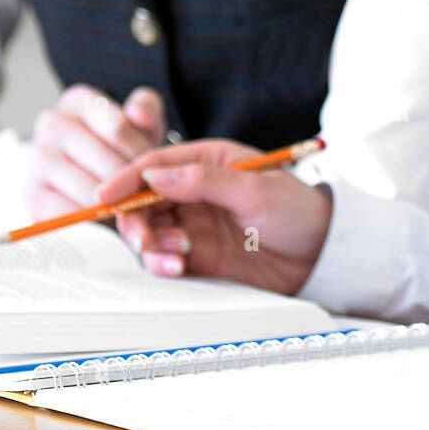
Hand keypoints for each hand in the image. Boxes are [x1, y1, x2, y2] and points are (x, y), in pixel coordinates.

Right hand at [24, 84, 165, 219]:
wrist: (88, 176)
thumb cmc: (116, 146)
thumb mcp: (139, 122)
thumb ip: (147, 110)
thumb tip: (138, 113)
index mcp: (79, 101)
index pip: (119, 128)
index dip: (142, 153)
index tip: (151, 168)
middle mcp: (52, 124)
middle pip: (107, 163)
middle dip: (132, 183)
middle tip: (146, 194)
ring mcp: (37, 158)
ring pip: (91, 191)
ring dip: (115, 204)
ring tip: (128, 205)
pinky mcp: (30, 193)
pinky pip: (71, 213)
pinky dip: (92, 220)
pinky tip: (104, 217)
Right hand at [96, 138, 333, 295]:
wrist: (323, 255)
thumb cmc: (298, 211)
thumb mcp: (255, 190)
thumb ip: (204, 182)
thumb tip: (155, 176)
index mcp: (209, 162)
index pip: (156, 165)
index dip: (126, 179)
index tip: (104, 195)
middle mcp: (196, 192)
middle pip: (144, 200)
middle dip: (135, 218)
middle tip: (143, 237)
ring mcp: (195, 224)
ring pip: (150, 231)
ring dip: (150, 244)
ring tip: (176, 254)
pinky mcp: (198, 256)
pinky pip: (164, 258)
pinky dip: (161, 264)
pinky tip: (176, 267)